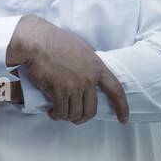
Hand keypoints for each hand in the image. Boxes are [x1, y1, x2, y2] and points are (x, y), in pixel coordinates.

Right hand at [8, 16, 128, 124]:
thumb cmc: (54, 40)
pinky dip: (55, 115)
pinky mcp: (60, 91)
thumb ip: (88, 63)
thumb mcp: (80, 48)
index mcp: (96, 66)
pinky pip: (61, 112)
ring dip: (66, 116)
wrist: (37, 41)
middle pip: (91, 109)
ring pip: (75, 113)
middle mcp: (89, 78)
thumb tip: (87, 73)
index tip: (123, 119)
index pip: (116, 90)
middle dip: (82, 118)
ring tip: (57, 111)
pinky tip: (51, 111)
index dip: (121, 107)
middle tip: (73, 118)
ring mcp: (75, 85)